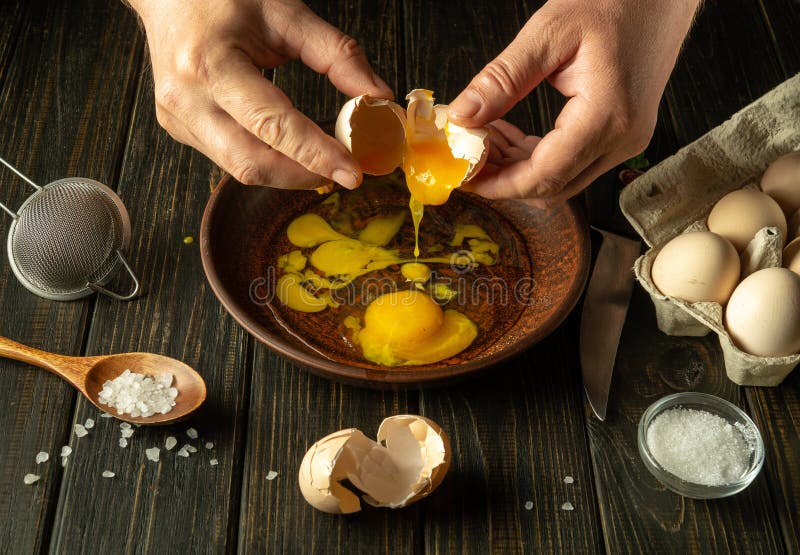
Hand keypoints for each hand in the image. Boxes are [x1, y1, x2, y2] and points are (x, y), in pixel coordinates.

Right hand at [127, 0, 392, 189]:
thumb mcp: (287, 13)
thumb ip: (337, 54)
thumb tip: (379, 95)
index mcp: (210, 64)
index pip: (272, 125)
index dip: (316, 154)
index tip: (353, 173)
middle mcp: (187, 99)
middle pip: (252, 163)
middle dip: (303, 175)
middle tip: (344, 173)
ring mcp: (178, 119)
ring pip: (240, 170)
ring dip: (288, 173)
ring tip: (323, 163)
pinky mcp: (179, 129)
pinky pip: (229, 159)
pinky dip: (267, 161)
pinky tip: (290, 152)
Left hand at [448, 0, 701, 207]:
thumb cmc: (615, 1)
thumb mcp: (549, 33)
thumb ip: (503, 79)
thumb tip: (463, 116)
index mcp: (607, 117)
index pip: (545, 175)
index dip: (500, 184)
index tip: (466, 176)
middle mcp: (622, 140)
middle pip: (554, 187)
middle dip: (506, 180)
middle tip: (469, 157)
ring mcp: (627, 142)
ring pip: (563, 179)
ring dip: (519, 169)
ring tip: (485, 139)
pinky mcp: (623, 135)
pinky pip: (574, 163)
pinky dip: (538, 157)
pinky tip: (510, 134)